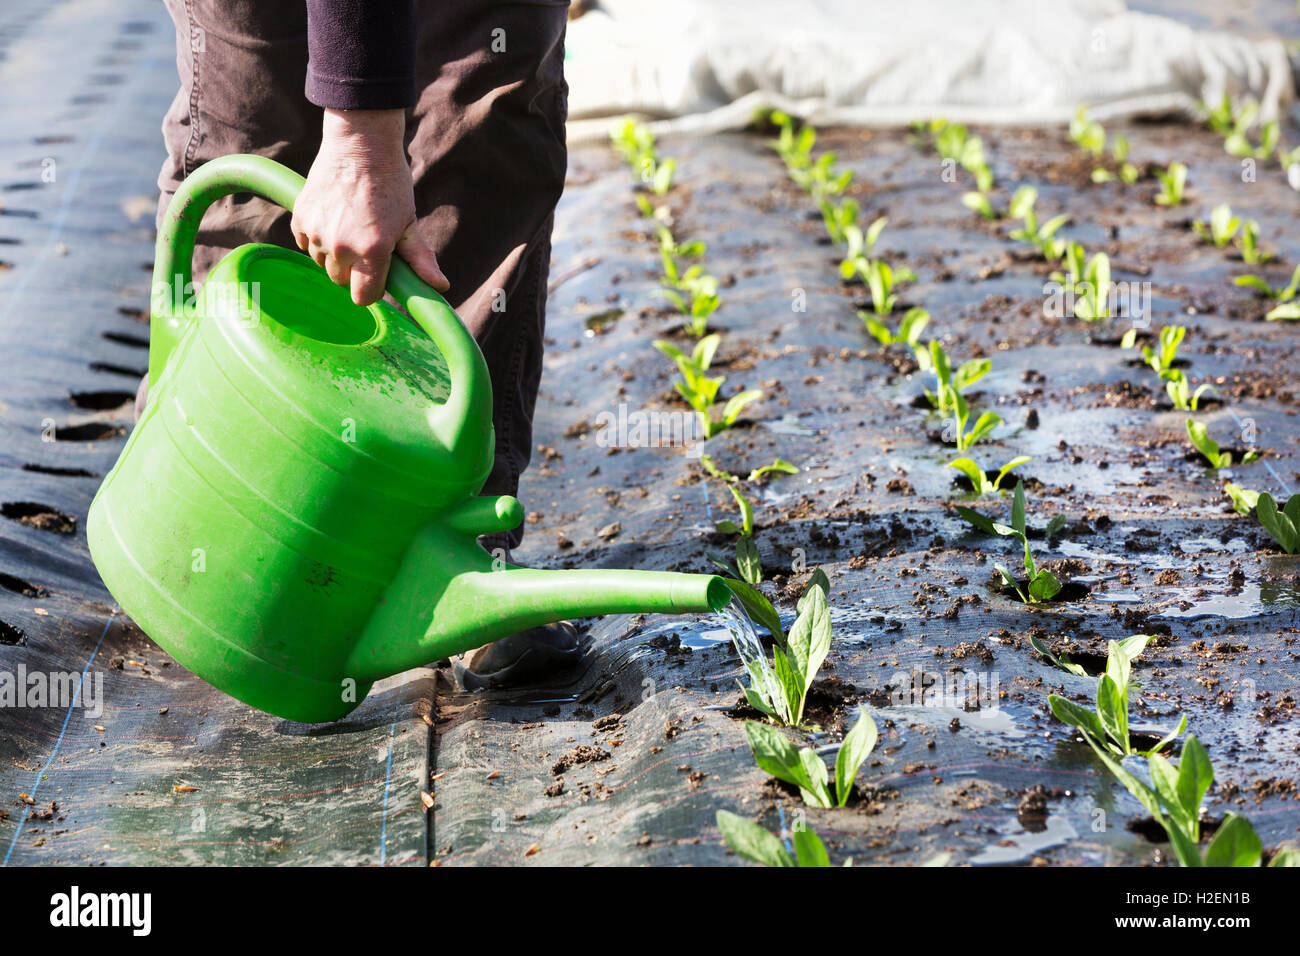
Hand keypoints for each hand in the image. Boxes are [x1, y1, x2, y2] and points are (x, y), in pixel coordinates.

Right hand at [291, 108, 448, 305]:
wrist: (360, 144)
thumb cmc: (390, 184)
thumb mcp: (408, 223)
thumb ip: (420, 259)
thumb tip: (441, 287)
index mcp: (371, 252)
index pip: (363, 297)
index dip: (372, 289)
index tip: (378, 274)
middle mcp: (341, 247)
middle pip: (341, 281)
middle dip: (354, 270)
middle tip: (366, 242)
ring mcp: (317, 233)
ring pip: (323, 263)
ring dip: (335, 253)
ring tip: (350, 224)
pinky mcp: (300, 219)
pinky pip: (306, 243)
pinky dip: (317, 237)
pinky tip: (333, 216)